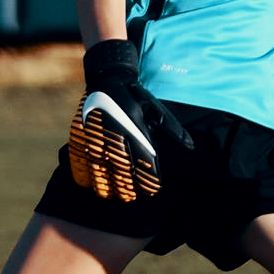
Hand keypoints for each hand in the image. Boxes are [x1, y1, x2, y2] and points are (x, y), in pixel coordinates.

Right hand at [68, 40, 192, 200]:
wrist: (106, 76)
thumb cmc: (135, 95)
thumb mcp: (155, 107)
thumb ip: (172, 128)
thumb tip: (190, 146)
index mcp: (135, 125)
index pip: (144, 158)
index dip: (149, 176)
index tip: (153, 190)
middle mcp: (116, 130)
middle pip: (122, 166)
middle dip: (128, 185)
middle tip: (132, 198)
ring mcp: (97, 132)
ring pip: (102, 166)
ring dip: (108, 184)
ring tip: (114, 196)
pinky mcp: (82, 133)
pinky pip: (83, 159)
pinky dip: (88, 174)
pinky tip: (93, 185)